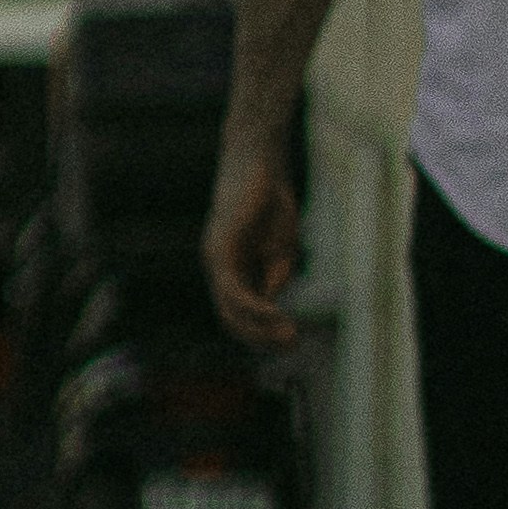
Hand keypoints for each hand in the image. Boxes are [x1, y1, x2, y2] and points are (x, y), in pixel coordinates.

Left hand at [203, 151, 301, 353]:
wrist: (261, 163)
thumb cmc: (270, 203)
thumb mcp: (280, 250)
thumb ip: (274, 277)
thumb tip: (270, 304)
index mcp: (233, 270)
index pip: (239, 315)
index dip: (263, 334)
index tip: (292, 342)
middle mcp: (219, 268)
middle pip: (230, 320)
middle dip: (261, 339)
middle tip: (292, 346)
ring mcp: (215, 259)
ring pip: (228, 310)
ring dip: (259, 329)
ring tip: (288, 335)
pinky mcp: (219, 248)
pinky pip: (231, 289)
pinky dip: (253, 307)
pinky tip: (275, 315)